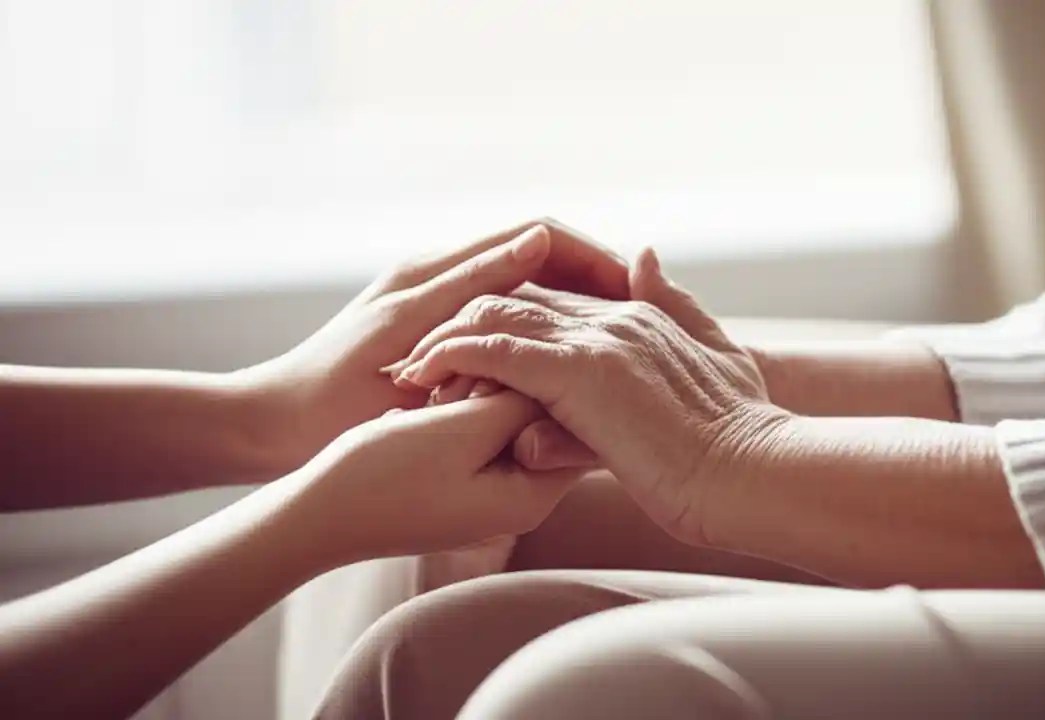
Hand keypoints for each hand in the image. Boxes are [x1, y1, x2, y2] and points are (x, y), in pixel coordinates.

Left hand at [232, 219, 628, 472]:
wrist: (275, 428)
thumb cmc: (333, 389)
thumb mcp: (410, 332)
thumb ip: (477, 285)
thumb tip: (543, 239)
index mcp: (440, 269)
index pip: (540, 235)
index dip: (593, 256)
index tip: (635, 286)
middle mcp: (443, 276)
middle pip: (540, 256)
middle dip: (593, 278)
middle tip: (643, 314)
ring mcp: (441, 308)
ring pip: (528, 291)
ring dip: (573, 303)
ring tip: (619, 338)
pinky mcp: (438, 342)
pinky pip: (508, 325)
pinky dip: (543, 333)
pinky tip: (568, 369)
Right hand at [289, 389, 581, 563]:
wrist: (316, 511)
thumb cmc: (386, 475)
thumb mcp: (462, 428)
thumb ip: (520, 399)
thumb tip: (560, 373)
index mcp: (535, 495)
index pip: (579, 422)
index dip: (549, 379)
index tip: (502, 367)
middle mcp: (523, 498)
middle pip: (548, 417)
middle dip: (513, 384)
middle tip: (462, 384)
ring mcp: (492, 489)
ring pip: (511, 416)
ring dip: (483, 389)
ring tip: (439, 392)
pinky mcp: (464, 477)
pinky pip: (481, 428)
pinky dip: (462, 405)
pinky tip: (427, 398)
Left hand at [390, 249, 787, 544]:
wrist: (753, 475)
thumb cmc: (738, 441)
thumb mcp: (718, 358)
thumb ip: (680, 306)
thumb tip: (646, 255)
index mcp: (638, 318)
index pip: (550, 298)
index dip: (501, 318)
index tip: (460, 350)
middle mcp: (612, 318)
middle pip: (514, 298)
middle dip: (459, 324)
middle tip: (415, 359)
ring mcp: (597, 340)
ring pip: (497, 315)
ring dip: (446, 340)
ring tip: (407, 371)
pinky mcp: (583, 371)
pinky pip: (498, 349)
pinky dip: (454, 358)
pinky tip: (424, 378)